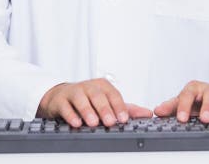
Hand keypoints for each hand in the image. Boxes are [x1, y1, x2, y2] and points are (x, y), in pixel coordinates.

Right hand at [37, 78, 152, 127]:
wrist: (61, 96)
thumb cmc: (88, 99)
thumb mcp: (107, 102)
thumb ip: (127, 108)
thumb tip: (148, 113)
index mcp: (102, 86)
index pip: (113, 94)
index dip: (119, 106)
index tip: (123, 119)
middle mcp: (89, 87)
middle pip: (98, 96)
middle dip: (105, 109)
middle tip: (110, 121)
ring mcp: (74, 92)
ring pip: (81, 99)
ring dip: (88, 111)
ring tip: (94, 122)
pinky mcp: (60, 100)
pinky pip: (66, 106)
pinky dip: (71, 114)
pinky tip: (76, 122)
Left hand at [154, 81, 208, 123]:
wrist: (208, 103)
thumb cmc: (194, 104)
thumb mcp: (180, 105)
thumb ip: (170, 107)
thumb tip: (157, 110)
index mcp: (195, 88)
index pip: (188, 93)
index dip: (184, 105)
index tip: (181, 118)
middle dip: (208, 106)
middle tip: (205, 118)